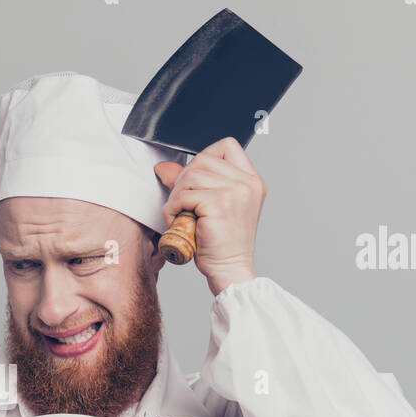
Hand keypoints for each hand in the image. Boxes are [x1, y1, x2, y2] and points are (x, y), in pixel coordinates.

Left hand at [153, 137, 265, 296]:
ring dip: (176, 196)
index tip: (195, 180)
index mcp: (251, 181)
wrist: (230, 270)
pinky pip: (184, 195)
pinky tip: (179, 223)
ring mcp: (236, 192)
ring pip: (191, 176)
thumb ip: (192, 182)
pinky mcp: (219, 204)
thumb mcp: (210, 207)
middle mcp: (247, 183)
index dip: (204, 157)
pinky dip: (173, 209)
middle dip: (184, 180)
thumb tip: (163, 166)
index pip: (227, 146)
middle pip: (203, 159)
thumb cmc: (221, 244)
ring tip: (181, 216)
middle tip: (182, 204)